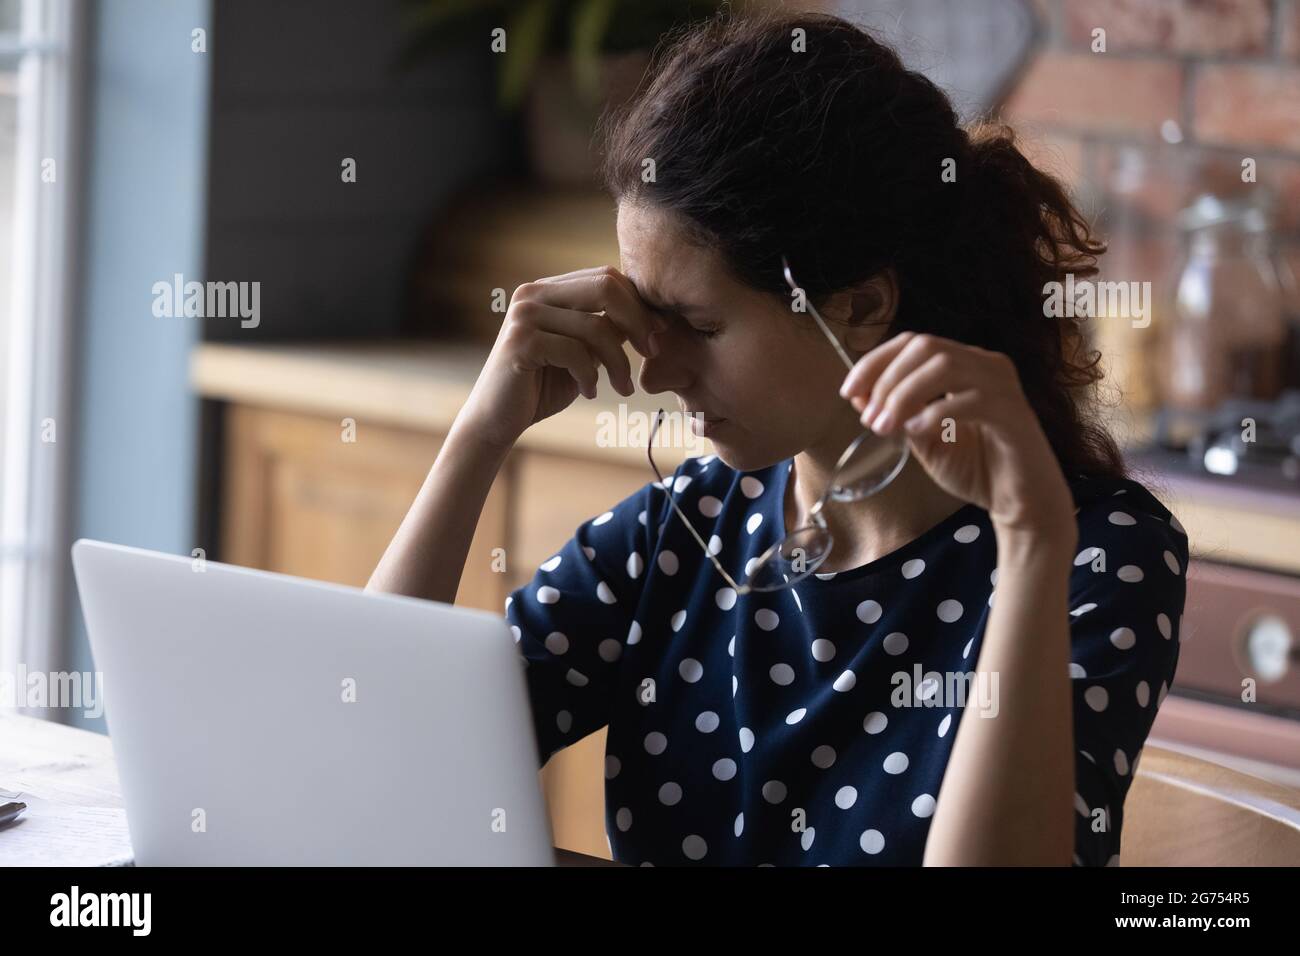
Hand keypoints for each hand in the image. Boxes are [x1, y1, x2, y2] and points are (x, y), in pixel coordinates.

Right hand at [456, 266, 665, 449]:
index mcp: (549, 289)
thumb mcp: (583, 352)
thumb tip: (653, 315)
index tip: (657, 335)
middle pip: (605, 287)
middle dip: (637, 321)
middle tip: (652, 352)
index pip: (606, 277)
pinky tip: (589, 391)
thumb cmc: (544, 385)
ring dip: (619, 362)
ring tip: (621, 387)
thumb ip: (607, 329)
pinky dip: (591, 376)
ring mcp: (524, 314)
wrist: (498, 419)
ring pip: (596, 326)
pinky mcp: (520, 342)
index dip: (639, 304)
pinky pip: (576, 353)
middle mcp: (533, 293)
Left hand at [839, 332, 1075, 540]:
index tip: (848, 391)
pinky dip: (934, 413)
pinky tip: (915, 433)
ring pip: (944, 365)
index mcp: (964, 364)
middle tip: (869, 418)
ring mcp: (1003, 385)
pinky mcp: (1014, 413)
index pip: (913, 343)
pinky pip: (969, 399)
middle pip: (926, 346)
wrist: (1022, 503)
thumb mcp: (923, 440)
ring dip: (904, 395)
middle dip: (887, 379)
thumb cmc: (976, 469)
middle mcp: (985, 365)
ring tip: (884, 428)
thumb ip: (896, 416)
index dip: (875, 362)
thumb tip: (860, 397)